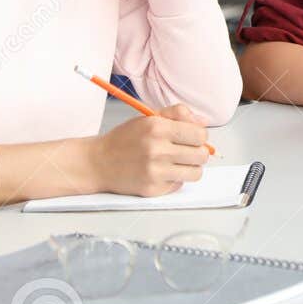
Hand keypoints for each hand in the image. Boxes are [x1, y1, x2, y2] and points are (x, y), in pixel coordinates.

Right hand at [91, 103, 210, 195]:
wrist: (98, 162)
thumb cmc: (125, 139)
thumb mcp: (149, 117)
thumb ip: (178, 114)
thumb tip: (204, 122)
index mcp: (158, 128)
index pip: (200, 135)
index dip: (200, 136)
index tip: (192, 138)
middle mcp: (157, 150)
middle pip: (202, 155)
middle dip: (198, 152)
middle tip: (186, 151)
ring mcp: (155, 172)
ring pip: (196, 173)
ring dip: (190, 167)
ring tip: (177, 162)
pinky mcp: (152, 189)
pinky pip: (179, 185)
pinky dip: (175, 179)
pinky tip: (162, 172)